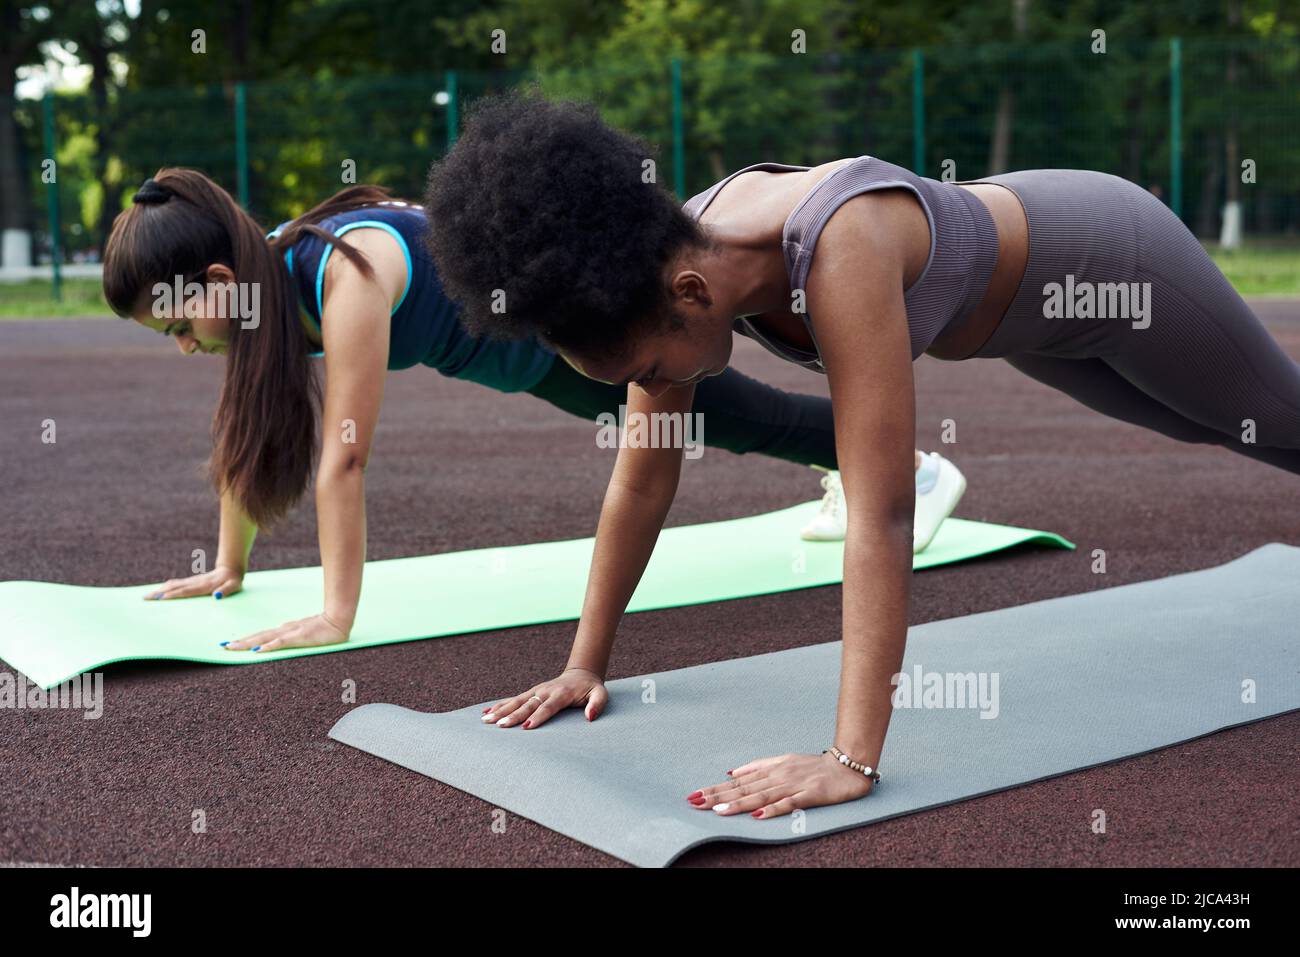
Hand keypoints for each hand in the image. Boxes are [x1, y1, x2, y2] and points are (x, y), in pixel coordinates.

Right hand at [144, 565, 243, 600]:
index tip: (161, 598)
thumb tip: (216, 596)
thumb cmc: (233, 580)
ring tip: (148, 595)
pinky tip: (160, 590)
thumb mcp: (234, 586)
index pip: (186, 591)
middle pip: (175, 588)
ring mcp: (193, 581)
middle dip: (160, 593)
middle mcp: (196, 582)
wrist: (231, 569)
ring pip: (174, 585)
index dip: (174, 595)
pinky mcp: (192, 581)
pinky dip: (167, 587)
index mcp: (204, 585)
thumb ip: (226, 590)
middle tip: (146, 597)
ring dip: (160, 590)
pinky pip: (177, 584)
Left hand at [221, 612, 349, 652]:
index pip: (260, 635)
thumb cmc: (323, 627)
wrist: (339, 620)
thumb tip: (275, 641)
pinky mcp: (299, 637)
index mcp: (284, 630)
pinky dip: (269, 646)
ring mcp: (291, 633)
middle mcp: (283, 630)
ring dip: (247, 643)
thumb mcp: (303, 633)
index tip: (228, 644)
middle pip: (257, 636)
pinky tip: (258, 651)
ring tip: (232, 647)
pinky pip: (281, 642)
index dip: (244, 640)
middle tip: (222, 646)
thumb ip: (290, 636)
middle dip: (239, 642)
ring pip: (264, 638)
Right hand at [481, 667, 607, 728]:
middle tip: (499, 725)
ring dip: (501, 710)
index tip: (526, 727)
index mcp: (561, 694)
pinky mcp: (531, 692)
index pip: (548, 707)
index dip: (537, 717)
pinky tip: (486, 712)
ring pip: (516, 701)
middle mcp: (545, 691)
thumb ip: (597, 704)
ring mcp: (536, 691)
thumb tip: (589, 717)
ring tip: (486, 720)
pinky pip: (513, 699)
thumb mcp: (600, 694)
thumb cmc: (591, 689)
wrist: (581, 675)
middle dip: (513, 715)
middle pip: (527, 705)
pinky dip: (500, 705)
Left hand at [686, 751, 875, 819]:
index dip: (716, 788)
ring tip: (718, 811)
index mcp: (771, 769)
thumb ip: (757, 766)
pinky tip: (759, 815)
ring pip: (761, 795)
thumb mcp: (783, 760)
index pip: (738, 781)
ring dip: (738, 804)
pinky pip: (789, 803)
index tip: (695, 795)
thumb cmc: (813, 766)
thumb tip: (730, 772)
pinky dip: (774, 809)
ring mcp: (793, 785)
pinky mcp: (809, 794)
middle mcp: (778, 775)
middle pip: (744, 788)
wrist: (848, 765)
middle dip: (718, 796)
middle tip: (695, 803)